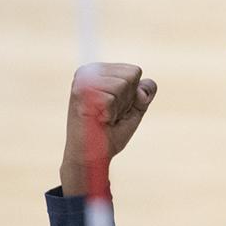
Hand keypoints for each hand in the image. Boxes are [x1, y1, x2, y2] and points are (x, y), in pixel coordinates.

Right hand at [58, 63, 156, 194]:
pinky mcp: (80, 92)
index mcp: (101, 71)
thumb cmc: (111, 133)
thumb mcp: (134, 110)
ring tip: (103, 116)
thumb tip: (146, 86)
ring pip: (122, 84)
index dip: (133, 95)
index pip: (135, 71)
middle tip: (110, 113)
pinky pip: (112, 98)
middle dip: (126, 100)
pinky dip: (110, 113)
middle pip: (131, 75)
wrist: (92, 156)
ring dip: (118, 107)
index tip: (117, 108)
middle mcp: (89, 70)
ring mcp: (83, 79)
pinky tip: (98, 119)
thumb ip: (144, 93)